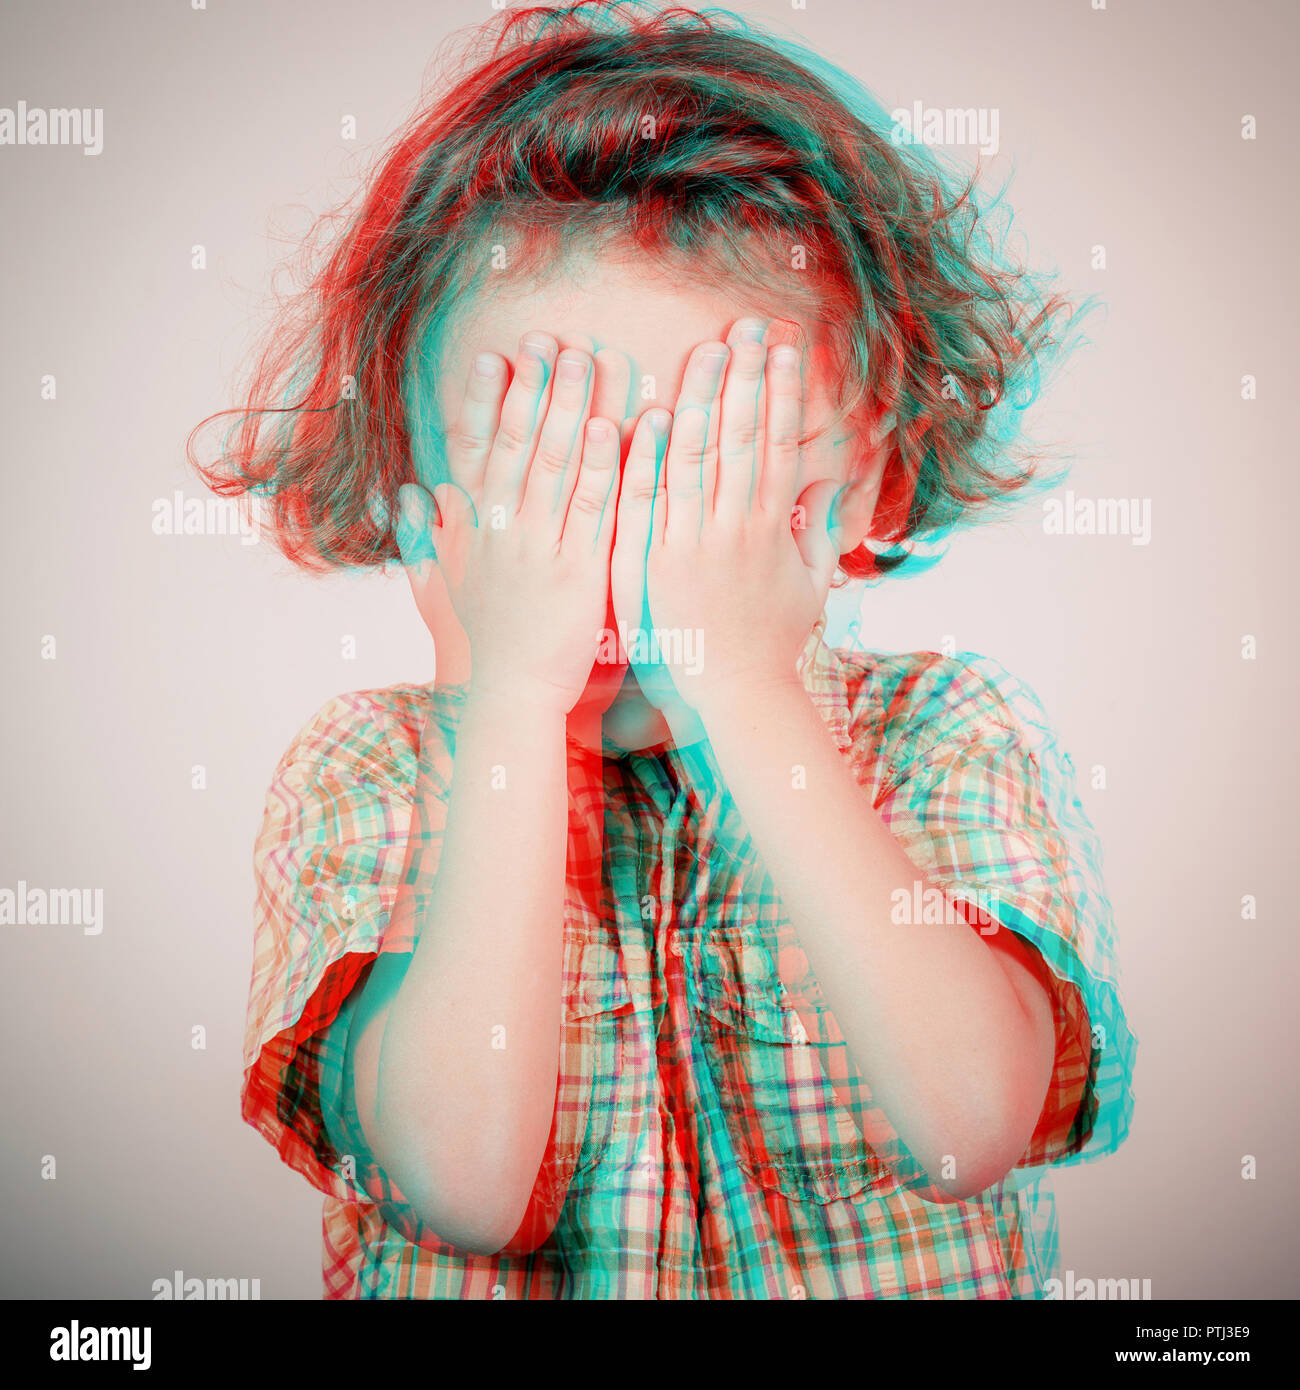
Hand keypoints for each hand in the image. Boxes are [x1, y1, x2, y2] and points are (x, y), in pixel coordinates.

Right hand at [395, 335, 619, 712]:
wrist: (506, 696)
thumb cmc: (479, 643)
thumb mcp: (440, 588)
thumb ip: (426, 538)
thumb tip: (407, 494)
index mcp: (473, 527)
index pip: (475, 451)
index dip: (484, 402)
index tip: (493, 356)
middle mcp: (503, 529)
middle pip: (518, 444)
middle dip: (534, 387)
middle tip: (548, 338)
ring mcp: (541, 548)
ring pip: (557, 464)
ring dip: (571, 407)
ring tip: (584, 358)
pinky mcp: (581, 572)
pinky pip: (598, 508)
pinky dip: (608, 466)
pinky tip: (619, 427)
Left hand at [612, 320, 878, 718]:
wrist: (733, 697)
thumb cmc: (772, 643)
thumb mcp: (811, 586)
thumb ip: (820, 530)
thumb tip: (833, 483)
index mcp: (770, 528)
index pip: (775, 443)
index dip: (780, 391)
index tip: (784, 346)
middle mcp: (732, 529)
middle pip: (738, 438)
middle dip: (744, 377)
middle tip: (747, 323)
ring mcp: (688, 545)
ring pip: (694, 460)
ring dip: (700, 400)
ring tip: (708, 349)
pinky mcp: (650, 564)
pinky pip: (647, 503)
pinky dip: (648, 460)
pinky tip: (651, 417)